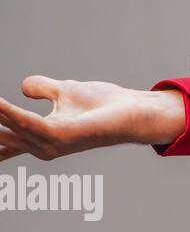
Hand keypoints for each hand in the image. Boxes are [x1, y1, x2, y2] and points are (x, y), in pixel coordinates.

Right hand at [0, 76, 185, 161]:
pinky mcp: (61, 137)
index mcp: (37, 137)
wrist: (133, 111)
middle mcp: (39, 145)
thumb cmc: (103, 105)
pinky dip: (9, 113)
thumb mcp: (64, 91)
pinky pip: (28, 122)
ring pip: (7, 129)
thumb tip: (22, 86)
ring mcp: (50, 144)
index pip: (0, 139)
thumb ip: (41, 89)